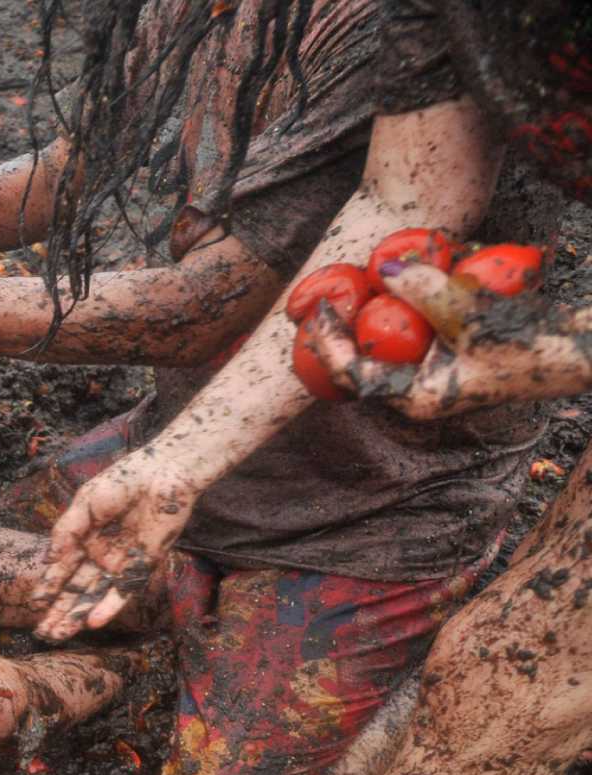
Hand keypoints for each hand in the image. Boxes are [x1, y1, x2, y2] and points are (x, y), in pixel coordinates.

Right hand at [31, 451, 197, 640]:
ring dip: (77, 616)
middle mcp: (101, 554)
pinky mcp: (143, 565)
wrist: (162, 474)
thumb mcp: (84, 503)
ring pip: (95, 596)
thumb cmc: (123, 480)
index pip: (63, 569)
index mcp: (84, 538)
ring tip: (58, 635)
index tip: (34, 604)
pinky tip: (92, 622)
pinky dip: (108, 607)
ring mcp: (121, 562)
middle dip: (59, 610)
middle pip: (76, 589)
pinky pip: (124, 591)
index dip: (49, 586)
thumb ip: (66, 531)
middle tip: (42, 633)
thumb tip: (49, 560)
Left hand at [302, 264, 591, 418]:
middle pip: (365, 358)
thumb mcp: (472, 314)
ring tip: (361, 278)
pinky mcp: (456, 351)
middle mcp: (421, 390)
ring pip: (393, 340)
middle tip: (325, 293)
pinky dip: (416, 301)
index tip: (317, 307)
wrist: (579, 350)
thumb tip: (382, 268)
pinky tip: (415, 271)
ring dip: (381, 309)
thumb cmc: (528, 341)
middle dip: (347, 325)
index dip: (328, 342)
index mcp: (415, 398)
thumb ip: (426, 289)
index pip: (353, 375)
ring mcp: (439, 372)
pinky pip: (422, 327)